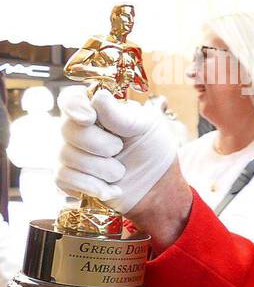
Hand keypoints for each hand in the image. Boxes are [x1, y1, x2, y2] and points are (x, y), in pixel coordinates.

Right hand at [57, 86, 177, 214]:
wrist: (157, 185)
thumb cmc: (152, 148)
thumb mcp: (146, 127)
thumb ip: (121, 115)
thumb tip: (98, 96)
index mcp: (96, 109)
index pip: (70, 99)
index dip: (73, 106)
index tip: (89, 118)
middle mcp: (77, 128)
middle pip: (67, 130)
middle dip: (99, 144)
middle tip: (120, 149)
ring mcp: (70, 152)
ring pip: (66, 155)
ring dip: (100, 168)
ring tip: (121, 172)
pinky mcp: (68, 177)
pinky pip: (64, 178)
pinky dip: (92, 186)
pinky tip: (113, 189)